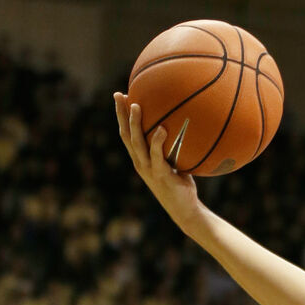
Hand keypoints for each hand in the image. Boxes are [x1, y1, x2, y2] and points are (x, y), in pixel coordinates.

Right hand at [113, 92, 201, 226]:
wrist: (185, 210)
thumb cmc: (182, 186)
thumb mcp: (176, 163)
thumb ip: (174, 148)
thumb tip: (185, 126)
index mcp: (141, 159)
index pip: (127, 134)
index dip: (122, 116)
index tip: (121, 96)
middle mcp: (140, 162)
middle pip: (125, 134)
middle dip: (121, 113)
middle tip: (119, 94)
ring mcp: (148, 169)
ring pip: (136, 142)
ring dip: (135, 123)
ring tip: (136, 104)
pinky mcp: (160, 175)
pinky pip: (157, 155)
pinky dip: (158, 141)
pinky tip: (161, 128)